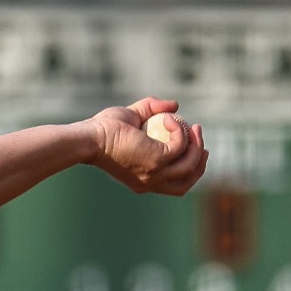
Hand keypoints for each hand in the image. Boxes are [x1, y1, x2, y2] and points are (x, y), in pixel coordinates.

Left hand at [84, 97, 208, 195]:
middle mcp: (150, 183)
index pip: (175, 184)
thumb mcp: (132, 117)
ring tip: (194, 126)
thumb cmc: (103, 130)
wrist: (90, 137)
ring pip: (189, 165)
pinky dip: (180, 130)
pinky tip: (169, 118)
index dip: (191, 169)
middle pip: (186, 182)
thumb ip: (151, 109)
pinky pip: (180, 145)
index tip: (196, 148)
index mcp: (145, 181)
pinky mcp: (156, 161)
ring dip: (197, 145)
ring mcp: (154, 174)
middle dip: (200, 162)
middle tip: (199, 138)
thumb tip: (174, 106)